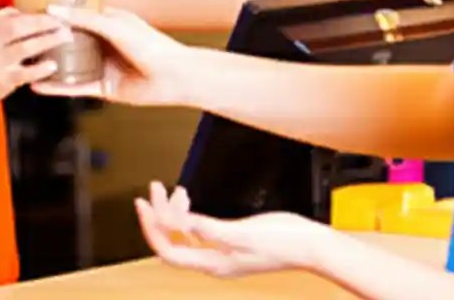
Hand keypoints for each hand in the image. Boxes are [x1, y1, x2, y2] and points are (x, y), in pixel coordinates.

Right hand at [0, 7, 70, 104]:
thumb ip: (7, 16)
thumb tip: (30, 10)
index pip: (18, 17)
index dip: (40, 16)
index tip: (60, 14)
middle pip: (20, 28)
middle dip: (45, 24)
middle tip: (66, 24)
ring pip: (25, 48)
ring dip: (47, 41)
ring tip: (66, 38)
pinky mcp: (3, 80)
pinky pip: (24, 73)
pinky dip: (40, 69)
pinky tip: (53, 65)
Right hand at [30, 6, 189, 105]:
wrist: (174, 77)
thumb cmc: (151, 45)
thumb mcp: (115, 26)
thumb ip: (85, 18)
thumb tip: (55, 9)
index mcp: (108, 23)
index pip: (76, 15)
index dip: (57, 13)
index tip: (32, 9)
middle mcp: (103, 43)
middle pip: (70, 41)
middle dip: (48, 39)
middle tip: (19, 36)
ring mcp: (101, 66)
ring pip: (69, 64)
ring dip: (49, 64)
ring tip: (21, 61)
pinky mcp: (102, 87)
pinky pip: (74, 87)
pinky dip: (56, 86)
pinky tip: (36, 85)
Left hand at [133, 180, 328, 278]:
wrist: (311, 246)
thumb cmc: (284, 240)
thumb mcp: (243, 232)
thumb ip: (211, 229)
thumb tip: (181, 224)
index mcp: (213, 263)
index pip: (168, 249)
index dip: (151, 227)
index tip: (142, 203)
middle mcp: (214, 262)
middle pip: (172, 242)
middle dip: (158, 216)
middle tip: (153, 189)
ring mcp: (223, 254)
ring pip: (184, 236)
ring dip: (173, 214)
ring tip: (173, 191)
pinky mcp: (233, 244)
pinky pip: (199, 232)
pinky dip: (189, 217)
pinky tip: (190, 202)